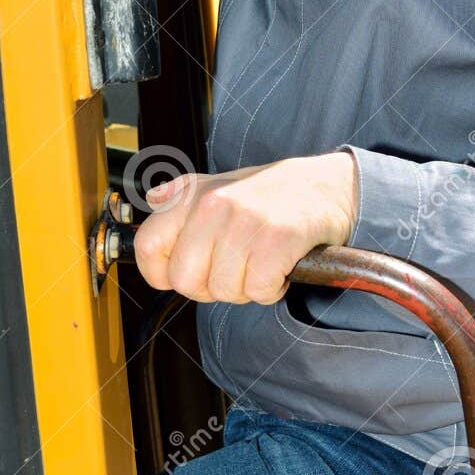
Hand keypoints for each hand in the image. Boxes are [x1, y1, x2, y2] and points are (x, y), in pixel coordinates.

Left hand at [134, 153, 358, 304]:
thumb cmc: (270, 194)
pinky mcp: (277, 239)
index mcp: (192, 196)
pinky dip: (272, 289)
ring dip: (246, 289)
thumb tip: (153, 200)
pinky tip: (280, 269)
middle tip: (234, 272)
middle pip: (186, 281)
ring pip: (224, 291)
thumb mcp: (220, 184)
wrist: (327, 185)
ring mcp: (245, 221)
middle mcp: (213, 205)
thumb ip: (182, 196)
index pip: (148, 246)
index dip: (161, 273)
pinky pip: (259, 290)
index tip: (187, 274)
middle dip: (210, 288)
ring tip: (260, 265)